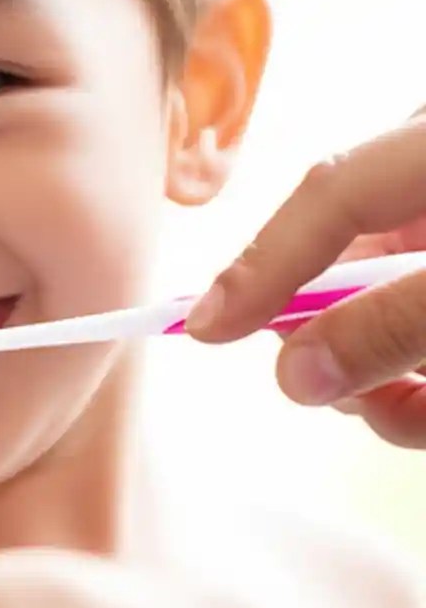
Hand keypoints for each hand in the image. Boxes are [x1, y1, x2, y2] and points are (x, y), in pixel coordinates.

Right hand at [187, 106, 425, 446]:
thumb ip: (392, 324)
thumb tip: (296, 377)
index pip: (328, 194)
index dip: (262, 263)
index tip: (204, 329)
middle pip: (345, 272)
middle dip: (343, 348)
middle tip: (369, 399)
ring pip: (381, 321)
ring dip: (391, 387)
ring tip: (423, 413)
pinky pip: (417, 347)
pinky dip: (422, 394)